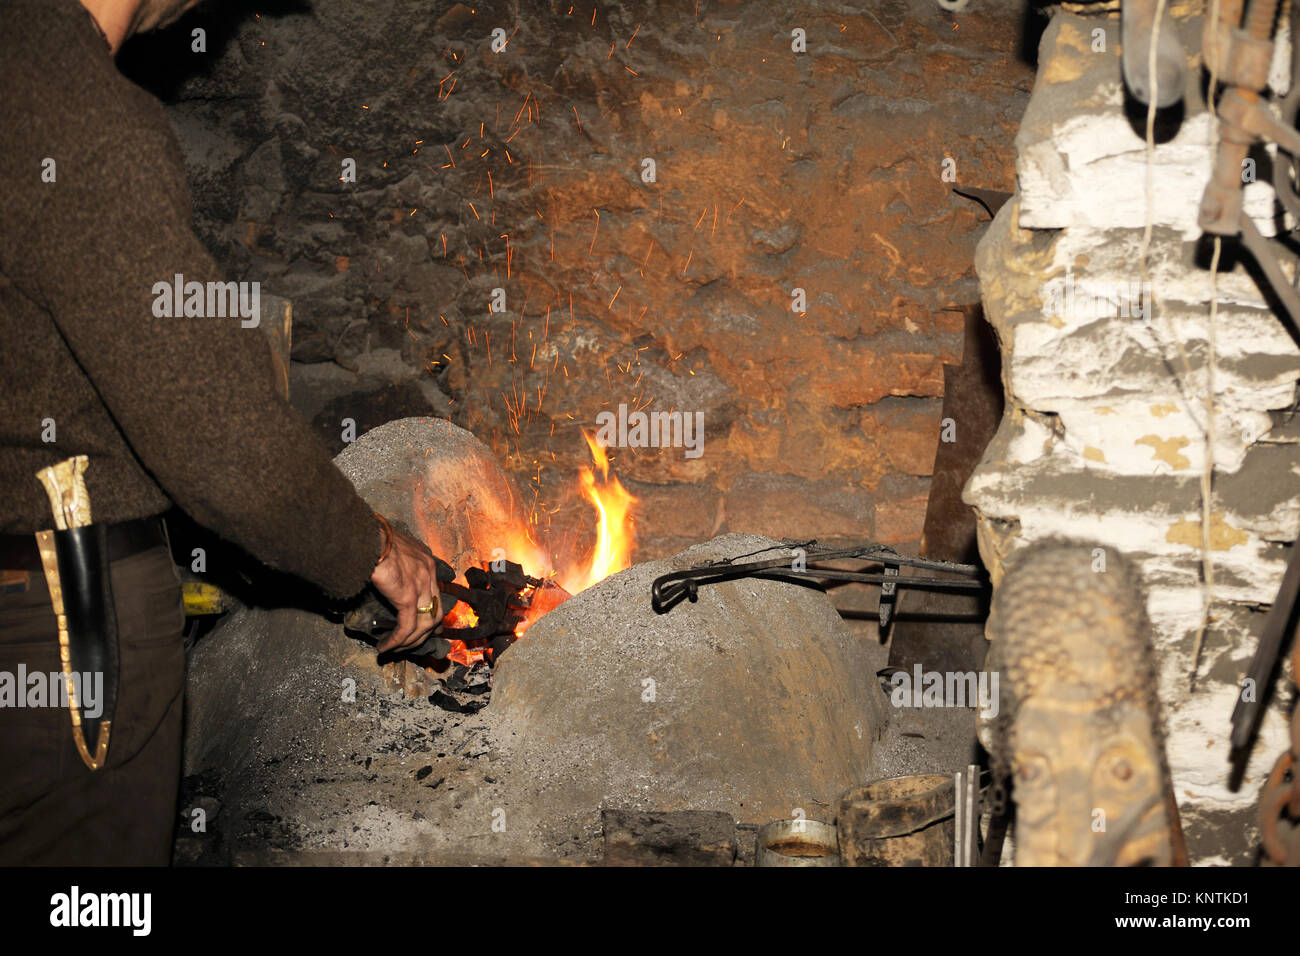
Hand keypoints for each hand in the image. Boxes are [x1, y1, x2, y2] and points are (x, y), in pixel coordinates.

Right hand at [368, 519, 443, 653]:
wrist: (363, 535)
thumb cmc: (369, 539)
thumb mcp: (390, 550)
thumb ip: (395, 565)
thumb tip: (385, 578)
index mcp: (425, 561)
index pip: (437, 595)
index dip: (431, 616)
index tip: (425, 629)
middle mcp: (428, 572)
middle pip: (436, 613)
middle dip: (424, 634)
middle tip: (409, 644)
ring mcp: (420, 584)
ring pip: (424, 624)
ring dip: (409, 642)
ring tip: (392, 648)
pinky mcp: (407, 595)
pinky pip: (407, 626)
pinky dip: (397, 640)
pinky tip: (384, 647)